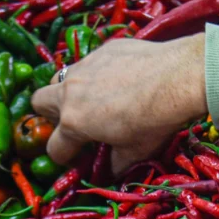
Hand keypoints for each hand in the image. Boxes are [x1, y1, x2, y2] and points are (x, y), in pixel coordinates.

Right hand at [31, 34, 207, 173]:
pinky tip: (122, 77)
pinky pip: (91, 62)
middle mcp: (71, 92)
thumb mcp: (137, 151)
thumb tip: (112, 170)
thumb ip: (117, 162)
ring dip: (71, 89)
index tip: (78, 157)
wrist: (179, 77)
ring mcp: (86, 65)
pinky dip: (98, 72)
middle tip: (76, 120)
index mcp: (74, 122)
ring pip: (63, 77)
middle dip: (50, 114)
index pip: (54, 148)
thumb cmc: (156, 120)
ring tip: (96, 96)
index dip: (65, 157)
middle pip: (39, 102)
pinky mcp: (104, 49)